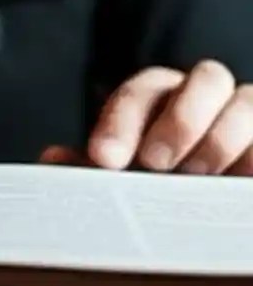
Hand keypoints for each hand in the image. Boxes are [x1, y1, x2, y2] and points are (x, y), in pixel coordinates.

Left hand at [40, 60, 252, 174]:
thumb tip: (52, 160)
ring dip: (222, 139)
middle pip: (206, 79)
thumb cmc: (156, 186)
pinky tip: (236, 181)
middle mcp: (209, 96)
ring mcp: (247, 116)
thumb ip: (89, 168)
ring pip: (248, 102)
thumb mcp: (123, 178)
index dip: (121, 122)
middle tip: (155, 165)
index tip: (104, 160)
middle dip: (180, 120)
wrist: (204, 207)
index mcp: (162, 97)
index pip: (141, 92)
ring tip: (199, 177)